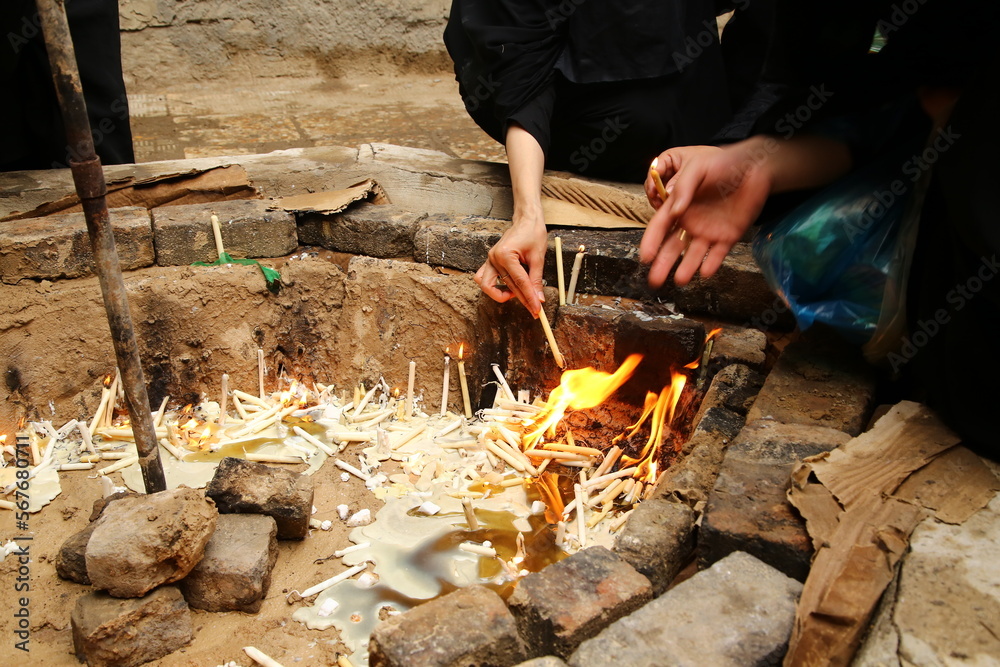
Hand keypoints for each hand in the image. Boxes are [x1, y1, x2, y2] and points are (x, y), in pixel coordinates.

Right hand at [474, 211, 547, 315]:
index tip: (537, 309)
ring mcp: (490, 259)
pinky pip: (484, 278)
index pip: (519, 282)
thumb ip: (536, 280)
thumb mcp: (538, 257)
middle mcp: (494, 258)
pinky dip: (492, 286)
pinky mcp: (490, 261)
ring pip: (488, 285)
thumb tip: (538, 298)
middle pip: (507, 286)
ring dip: (501, 294)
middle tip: (534, 308)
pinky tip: (507, 288)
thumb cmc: (533, 233)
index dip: (529, 298)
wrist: (526, 220)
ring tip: (517, 296)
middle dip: (522, 299)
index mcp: (506, 255)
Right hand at [641, 143, 771, 287]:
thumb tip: (674, 209)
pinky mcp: (728, 236)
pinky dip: (711, 264)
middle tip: (655, 281)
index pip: (660, 227)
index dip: (651, 242)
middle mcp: (691, 222)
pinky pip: (718, 254)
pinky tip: (705, 272)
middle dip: (663, 264)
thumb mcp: (698, 167)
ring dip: (686, 268)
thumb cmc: (722, 162)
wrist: (754, 167)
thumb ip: (683, 186)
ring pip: (693, 255)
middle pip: (672, 247)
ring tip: (681, 280)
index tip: (645, 257)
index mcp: (679, 206)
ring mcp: (709, 231)